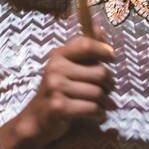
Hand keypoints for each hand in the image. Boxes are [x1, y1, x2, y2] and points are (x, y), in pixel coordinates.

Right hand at [15, 34, 115, 148]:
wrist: (36, 120)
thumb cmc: (57, 92)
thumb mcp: (67, 67)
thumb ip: (85, 49)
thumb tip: (99, 27)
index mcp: (58, 56)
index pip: (86, 44)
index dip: (103, 50)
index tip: (112, 58)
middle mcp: (55, 69)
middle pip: (100, 73)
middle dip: (110, 85)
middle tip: (107, 91)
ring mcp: (55, 88)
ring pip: (98, 93)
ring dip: (105, 102)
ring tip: (102, 105)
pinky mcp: (59, 107)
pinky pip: (92, 108)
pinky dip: (100, 114)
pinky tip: (97, 115)